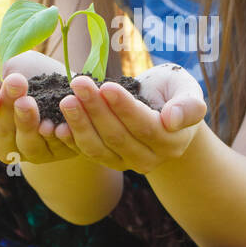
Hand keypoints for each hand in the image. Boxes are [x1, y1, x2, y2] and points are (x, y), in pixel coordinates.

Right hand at [0, 51, 80, 165]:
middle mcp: (6, 146)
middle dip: (8, 107)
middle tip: (16, 82)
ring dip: (28, 123)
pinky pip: (58, 148)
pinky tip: (58, 123)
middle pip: (4, 133)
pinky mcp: (59, 151)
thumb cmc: (18, 73)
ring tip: (29, 101)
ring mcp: (32, 151)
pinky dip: (58, 137)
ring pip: (28, 145)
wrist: (58, 80)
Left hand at [53, 62, 206, 173]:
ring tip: (66, 99)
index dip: (124, 108)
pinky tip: (57, 124)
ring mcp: (126, 163)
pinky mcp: (107, 160)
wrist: (158, 107)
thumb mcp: (187, 88)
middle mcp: (150, 158)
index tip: (106, 86)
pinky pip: (86, 153)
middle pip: (118, 137)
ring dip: (80, 124)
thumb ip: (188, 104)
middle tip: (78, 84)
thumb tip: (172, 120)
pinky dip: (71, 139)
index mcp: (172, 141)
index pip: (145, 126)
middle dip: (96, 110)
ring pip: (99, 148)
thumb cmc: (172, 92)